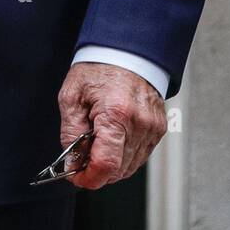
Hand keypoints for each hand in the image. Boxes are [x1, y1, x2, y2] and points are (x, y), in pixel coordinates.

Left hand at [56, 61, 166, 188]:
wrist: (125, 50)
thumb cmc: (98, 69)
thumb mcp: (72, 96)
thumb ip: (70, 133)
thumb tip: (73, 163)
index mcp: (116, 114)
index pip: (106, 164)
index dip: (89, 178)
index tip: (78, 177)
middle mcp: (139, 124)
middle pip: (118, 170)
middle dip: (97, 170)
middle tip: (82, 157)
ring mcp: (152, 127)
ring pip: (130, 167)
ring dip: (111, 164)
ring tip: (97, 141)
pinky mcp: (159, 129)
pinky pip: (140, 155)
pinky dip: (124, 155)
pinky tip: (113, 138)